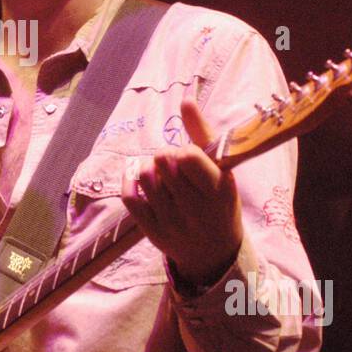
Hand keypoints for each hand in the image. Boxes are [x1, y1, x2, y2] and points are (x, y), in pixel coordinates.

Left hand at [122, 97, 242, 286]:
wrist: (214, 252)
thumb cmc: (217, 201)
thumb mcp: (221, 170)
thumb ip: (202, 134)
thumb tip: (186, 99)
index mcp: (218, 190)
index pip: (188, 156)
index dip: (182, 150)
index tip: (187, 157)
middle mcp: (196, 209)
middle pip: (163, 162)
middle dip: (165, 157)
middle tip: (172, 166)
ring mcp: (173, 222)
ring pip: (146, 176)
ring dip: (148, 168)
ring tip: (160, 175)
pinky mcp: (153, 232)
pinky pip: (130, 197)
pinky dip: (130, 181)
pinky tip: (139, 180)